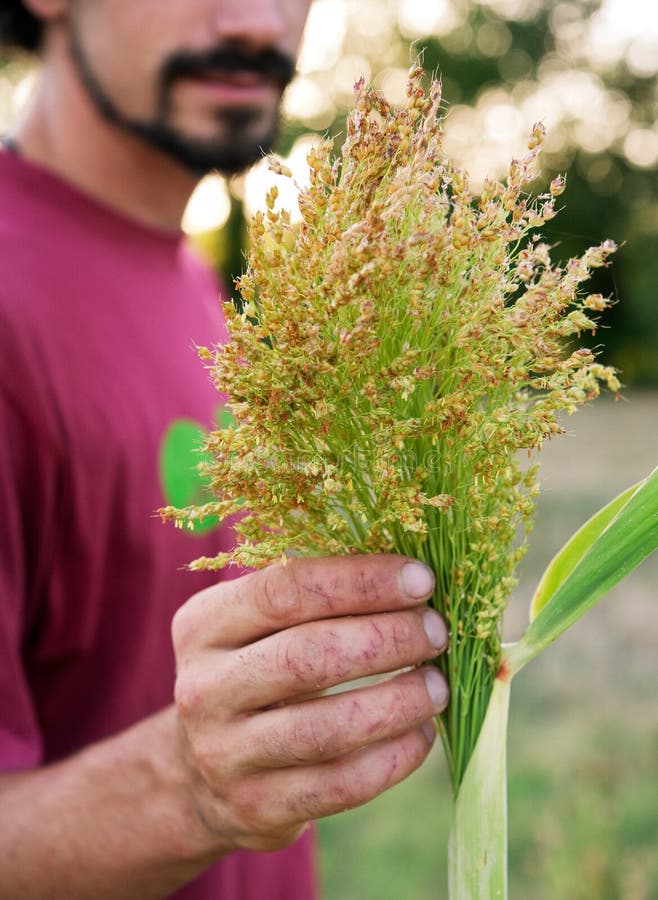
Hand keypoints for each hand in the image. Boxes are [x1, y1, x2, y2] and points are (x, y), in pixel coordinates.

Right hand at [172, 554, 448, 853]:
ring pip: (327, 728)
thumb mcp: (259, 627)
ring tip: (438, 685)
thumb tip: (412, 578)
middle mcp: (205, 688)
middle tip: (436, 631)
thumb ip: (316, 597)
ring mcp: (225, 755)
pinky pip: (340, 784)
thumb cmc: (257, 673)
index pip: (284, 590)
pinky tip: (420, 734)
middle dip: (387, 638)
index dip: (360, 582)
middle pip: (308, 656)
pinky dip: (393, 758)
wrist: (204, 774)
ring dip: (397, 701)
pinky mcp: (258, 807)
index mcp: (204, 625)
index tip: (421, 580)